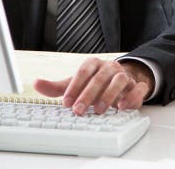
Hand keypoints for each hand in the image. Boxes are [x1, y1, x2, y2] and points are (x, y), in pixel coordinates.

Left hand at [33, 58, 153, 114]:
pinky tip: (122, 108)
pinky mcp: (137, 86)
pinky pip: (137, 89)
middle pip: (99, 78)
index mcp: (94, 64)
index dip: (74, 86)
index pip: (83, 71)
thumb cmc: (96, 83)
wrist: (122, 80)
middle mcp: (110, 68)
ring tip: (99, 110)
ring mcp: (125, 76)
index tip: (66, 102)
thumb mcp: (77, 83)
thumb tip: (36, 83)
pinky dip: (131, 98)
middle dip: (88, 95)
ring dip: (108, 96)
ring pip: (119, 81)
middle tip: (79, 111)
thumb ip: (58, 86)